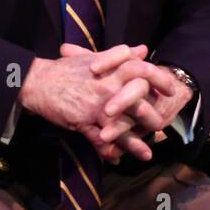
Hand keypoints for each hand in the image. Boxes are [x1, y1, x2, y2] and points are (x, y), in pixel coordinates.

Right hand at [17, 43, 177, 161]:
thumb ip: (121, 55)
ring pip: (122, 126)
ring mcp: (96, 105)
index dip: (160, 79)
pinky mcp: (83, 121)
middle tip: (162, 127)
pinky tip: (116, 159)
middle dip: (152, 117)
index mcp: (113, 69)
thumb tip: (143, 50)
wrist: (39, 82)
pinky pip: (100, 140)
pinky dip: (108, 151)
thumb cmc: (67, 69)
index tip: (171, 90)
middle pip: (138, 102)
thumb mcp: (96, 58)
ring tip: (147, 154)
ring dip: (135, 143)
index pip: (144, 70)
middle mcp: (108, 86)